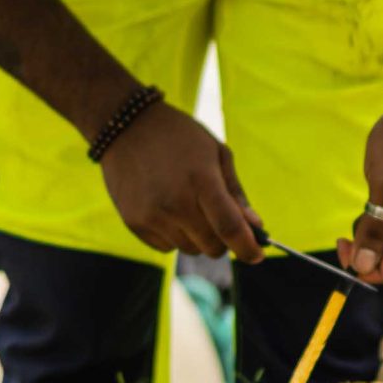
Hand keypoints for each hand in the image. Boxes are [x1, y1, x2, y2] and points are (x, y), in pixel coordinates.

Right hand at [101, 105, 264, 261]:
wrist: (126, 126)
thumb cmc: (179, 137)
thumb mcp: (216, 153)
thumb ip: (236, 193)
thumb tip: (256, 227)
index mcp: (201, 181)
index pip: (230, 228)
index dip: (248, 247)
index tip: (257, 255)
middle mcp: (175, 203)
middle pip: (212, 246)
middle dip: (224, 241)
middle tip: (222, 223)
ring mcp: (152, 215)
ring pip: (190, 249)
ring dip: (198, 238)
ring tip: (189, 207)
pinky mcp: (134, 223)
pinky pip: (166, 247)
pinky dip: (174, 236)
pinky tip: (168, 210)